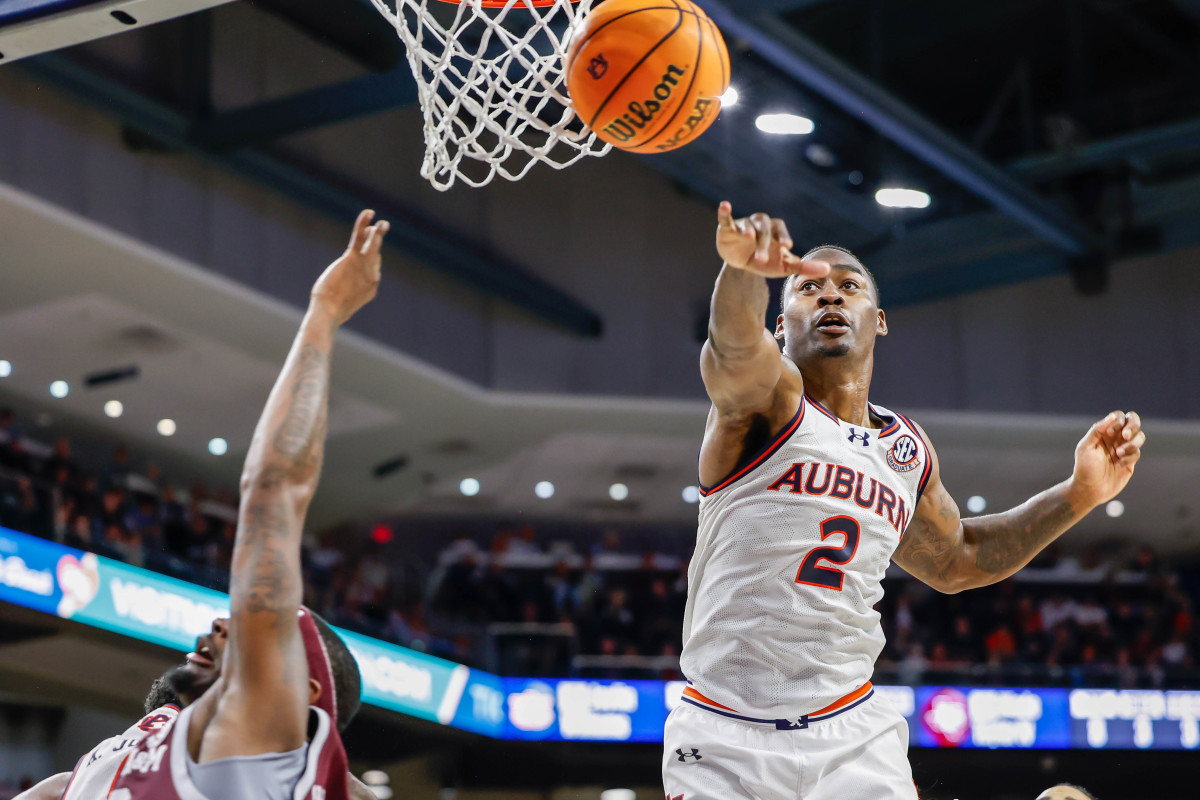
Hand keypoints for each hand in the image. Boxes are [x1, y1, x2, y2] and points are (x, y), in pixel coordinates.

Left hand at [310, 209, 388, 324]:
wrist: (330, 310)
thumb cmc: (331, 309)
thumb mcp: (341, 299)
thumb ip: (347, 291)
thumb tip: (340, 293)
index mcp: (370, 287)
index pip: (373, 268)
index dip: (370, 257)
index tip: (366, 254)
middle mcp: (371, 276)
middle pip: (376, 255)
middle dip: (378, 242)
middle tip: (382, 228)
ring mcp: (364, 266)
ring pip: (373, 245)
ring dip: (377, 233)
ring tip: (383, 224)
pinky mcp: (353, 258)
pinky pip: (360, 237)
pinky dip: (363, 223)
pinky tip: (369, 213)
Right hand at [715, 202, 828, 279]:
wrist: (743, 264)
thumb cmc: (767, 261)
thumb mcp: (785, 266)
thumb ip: (804, 267)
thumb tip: (828, 270)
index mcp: (775, 230)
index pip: (781, 229)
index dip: (783, 236)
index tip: (786, 247)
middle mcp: (760, 224)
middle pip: (764, 230)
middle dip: (763, 244)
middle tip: (761, 260)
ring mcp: (744, 225)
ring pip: (747, 225)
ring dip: (748, 231)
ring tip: (749, 237)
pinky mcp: (728, 228)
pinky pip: (726, 218)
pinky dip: (724, 212)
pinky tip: (725, 205)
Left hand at [1068, 410, 1144, 507]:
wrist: (1090, 489)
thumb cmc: (1084, 468)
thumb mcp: (1086, 447)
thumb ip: (1097, 430)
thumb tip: (1113, 416)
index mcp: (1104, 432)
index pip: (1119, 417)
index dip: (1119, 421)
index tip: (1110, 432)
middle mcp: (1115, 438)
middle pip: (1134, 422)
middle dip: (1133, 426)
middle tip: (1125, 436)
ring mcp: (1124, 449)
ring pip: (1139, 437)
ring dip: (1132, 443)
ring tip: (1119, 454)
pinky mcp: (1130, 461)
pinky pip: (1137, 453)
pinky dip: (1130, 457)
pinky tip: (1120, 465)